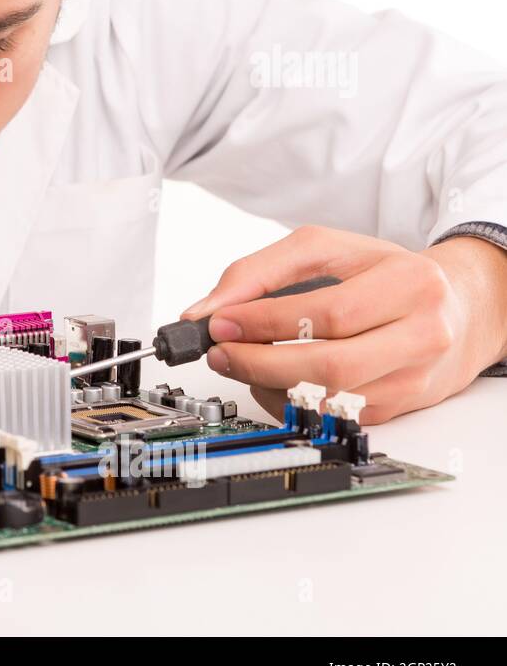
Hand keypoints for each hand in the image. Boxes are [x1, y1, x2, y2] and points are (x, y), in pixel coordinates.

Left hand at [180, 225, 506, 422]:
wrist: (458, 306)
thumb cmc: (386, 274)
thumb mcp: (326, 250)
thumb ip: (261, 271)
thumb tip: (207, 310)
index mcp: (409, 284)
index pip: (328, 313)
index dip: (265, 322)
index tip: (219, 323)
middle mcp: (421, 335)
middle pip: (331, 365)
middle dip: (260, 362)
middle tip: (220, 352)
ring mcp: (413, 378)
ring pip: (331, 400)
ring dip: (270, 386)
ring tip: (240, 364)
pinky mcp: (399, 407)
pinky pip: (333, 416)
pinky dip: (290, 402)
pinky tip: (270, 381)